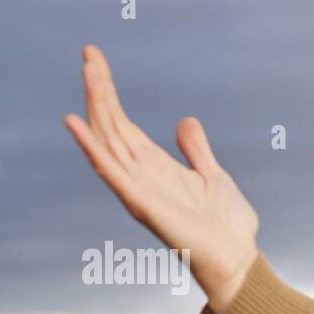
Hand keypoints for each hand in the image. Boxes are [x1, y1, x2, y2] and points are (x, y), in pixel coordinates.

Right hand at [63, 45, 258, 313]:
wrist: (238, 260)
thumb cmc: (227, 226)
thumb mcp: (213, 175)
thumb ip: (195, 150)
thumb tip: (185, 121)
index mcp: (155, 167)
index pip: (122, 123)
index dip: (108, 91)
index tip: (94, 58)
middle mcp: (141, 176)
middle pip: (111, 125)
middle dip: (99, 89)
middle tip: (88, 53)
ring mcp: (138, 189)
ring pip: (108, 141)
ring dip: (95, 106)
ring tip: (86, 72)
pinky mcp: (142, 205)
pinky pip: (112, 173)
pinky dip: (92, 148)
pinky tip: (75, 123)